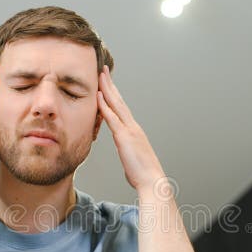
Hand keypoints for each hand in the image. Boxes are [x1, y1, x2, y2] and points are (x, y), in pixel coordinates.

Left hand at [97, 65, 164, 191]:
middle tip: (103, 70)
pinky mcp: (124, 137)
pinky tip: (99, 96)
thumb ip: (129, 152)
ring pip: (116, 105)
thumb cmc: (142, 174)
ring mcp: (129, 130)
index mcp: (134, 131)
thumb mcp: (133, 159)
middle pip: (119, 101)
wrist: (152, 181)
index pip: (121, 108)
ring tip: (100, 75)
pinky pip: (113, 118)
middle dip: (110, 84)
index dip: (114, 94)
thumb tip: (127, 153)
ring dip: (107, 88)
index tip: (107, 83)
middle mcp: (133, 126)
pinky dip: (105, 106)